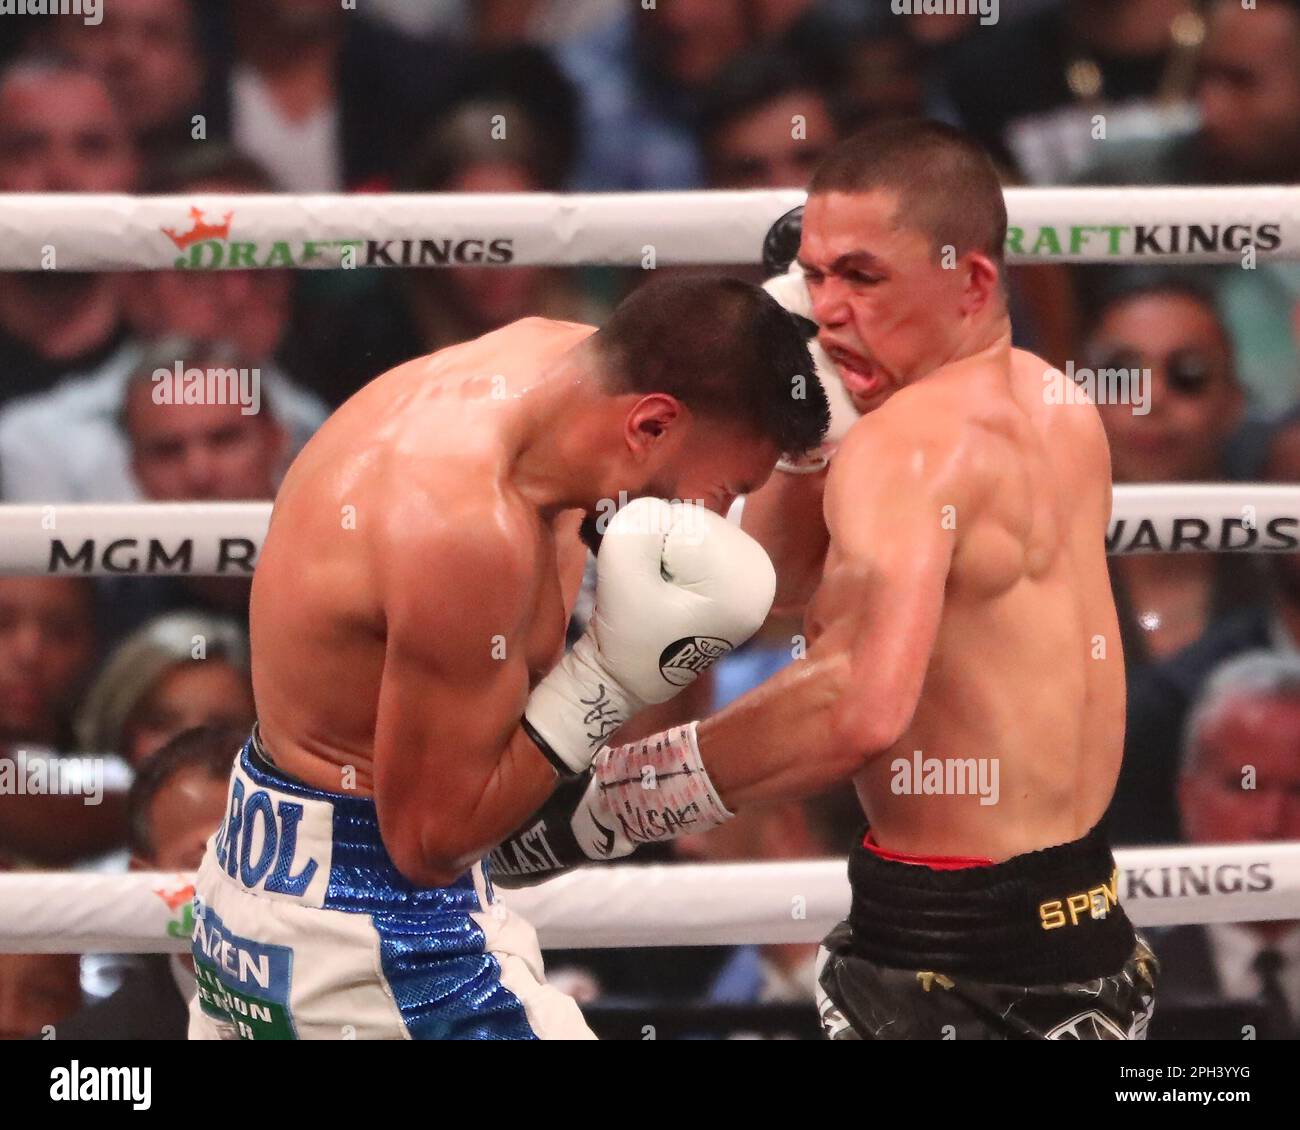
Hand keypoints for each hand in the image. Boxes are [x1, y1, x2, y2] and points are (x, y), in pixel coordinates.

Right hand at [524, 498, 774, 772]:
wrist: (626, 679)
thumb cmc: (628, 634)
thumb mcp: (622, 567)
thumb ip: (637, 521)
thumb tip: (653, 505)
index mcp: (749, 579)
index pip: (684, 522)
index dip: (650, 547)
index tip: (648, 592)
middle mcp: (763, 572)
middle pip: (694, 520)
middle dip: (659, 544)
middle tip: (648, 590)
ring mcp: (752, 575)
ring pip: (692, 525)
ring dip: (663, 546)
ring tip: (656, 588)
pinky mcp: (735, 577)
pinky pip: (697, 537)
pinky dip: (674, 550)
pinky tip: (666, 581)